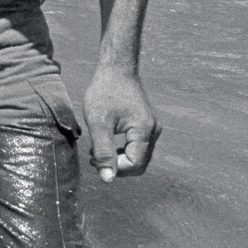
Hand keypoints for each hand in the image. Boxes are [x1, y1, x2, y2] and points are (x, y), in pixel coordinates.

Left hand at [82, 65, 158, 181]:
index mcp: (145, 131)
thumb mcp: (98, 122)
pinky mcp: (147, 125)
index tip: (94, 160)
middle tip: (94, 158)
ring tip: (96, 151)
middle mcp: (154, 131)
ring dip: (118, 159)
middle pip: (139, 163)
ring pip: (138, 156)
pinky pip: (138, 146)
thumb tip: (107, 179)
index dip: (115, 168)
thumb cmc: (104, 92)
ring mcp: (152, 128)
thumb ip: (103, 151)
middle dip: (117, 166)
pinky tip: (105, 144)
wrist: (116, 69)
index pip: (135, 165)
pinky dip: (122, 150)